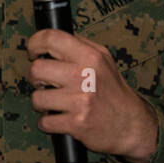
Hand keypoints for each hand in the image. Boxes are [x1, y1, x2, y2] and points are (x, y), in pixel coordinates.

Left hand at [25, 29, 157, 161]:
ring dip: (42, 104)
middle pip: (37, 69)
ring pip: (37, 98)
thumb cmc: (113, 91)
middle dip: (35, 78)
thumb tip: (51, 40)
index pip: (51, 38)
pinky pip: (44, 122)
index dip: (34, 43)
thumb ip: (81, 46)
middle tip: (45, 83)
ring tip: (56, 104)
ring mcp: (80, 101)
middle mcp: (84, 76)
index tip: (33, 52)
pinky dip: (48, 123)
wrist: (130, 124)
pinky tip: (60, 118)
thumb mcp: (104, 60)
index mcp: (90, 56)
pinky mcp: (76, 123)